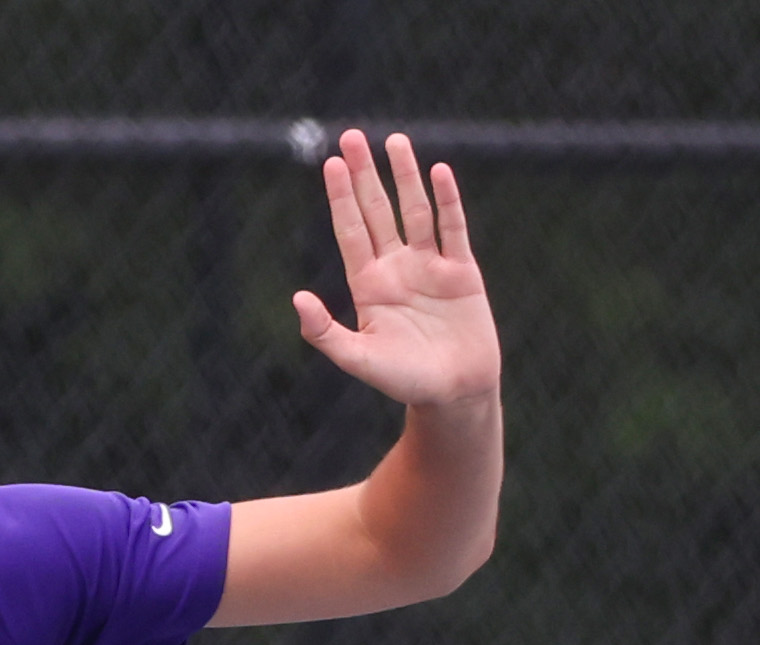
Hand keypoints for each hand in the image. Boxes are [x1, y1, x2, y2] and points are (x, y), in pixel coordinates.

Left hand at [295, 130, 499, 408]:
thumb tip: (296, 298)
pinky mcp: (462, 271)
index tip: (331, 164)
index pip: (351, 231)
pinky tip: (438, 172)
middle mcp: (396, 268)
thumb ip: (325, 332)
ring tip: (395, 140)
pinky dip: (447, 200)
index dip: (341, 198)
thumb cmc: (403, 381)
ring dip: (405, 176)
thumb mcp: (358, 359)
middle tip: (352, 136)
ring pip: (415, 210)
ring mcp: (430, 266)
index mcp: (368, 285)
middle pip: (377, 211)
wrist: (453, 393)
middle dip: (365, 175)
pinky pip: (453, 228)